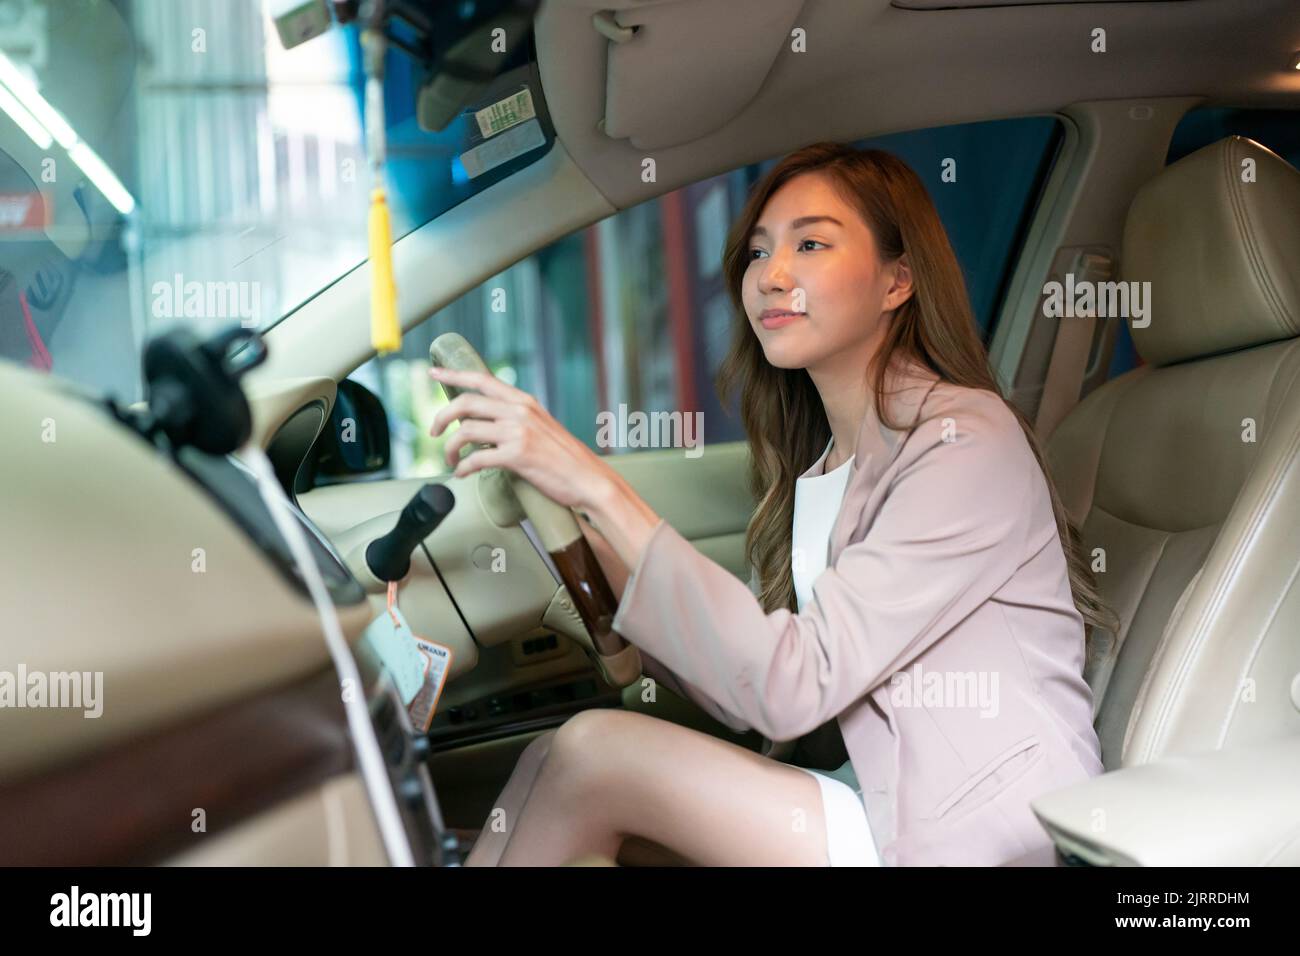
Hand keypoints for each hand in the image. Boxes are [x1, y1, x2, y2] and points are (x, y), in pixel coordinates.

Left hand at [427, 365, 665, 572]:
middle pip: (466, 402)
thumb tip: (487, 423)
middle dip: (441, 417)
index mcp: (524, 401)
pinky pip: (477, 459)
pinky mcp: (518, 456)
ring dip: (449, 447)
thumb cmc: (566, 458)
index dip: (453, 376)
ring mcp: (518, 432)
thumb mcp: (542, 426)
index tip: (433, 374)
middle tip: (433, 432)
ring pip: (466, 430)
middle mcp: (520, 411)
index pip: (481, 379)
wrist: (589, 479)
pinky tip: (462, 473)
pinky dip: (463, 468)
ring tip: (450, 459)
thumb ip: (517, 419)